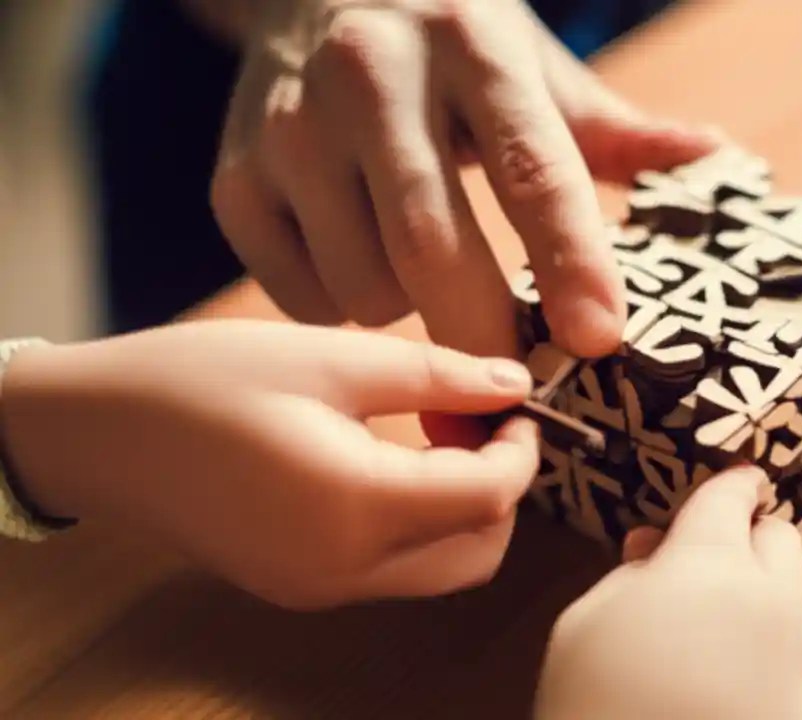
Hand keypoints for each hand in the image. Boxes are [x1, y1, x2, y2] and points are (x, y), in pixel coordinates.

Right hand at [0, 320, 538, 608]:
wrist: (99, 432)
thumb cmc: (205, 380)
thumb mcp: (330, 357)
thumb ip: (436, 374)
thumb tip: (515, 383)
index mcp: (357, 509)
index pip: (490, 499)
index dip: (521, 449)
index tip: (516, 400)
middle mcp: (345, 570)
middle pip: (478, 550)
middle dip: (501, 486)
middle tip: (479, 416)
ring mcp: (320, 588)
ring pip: (441, 567)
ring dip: (465, 508)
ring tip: (437, 430)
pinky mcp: (300, 586)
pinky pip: (393, 568)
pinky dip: (419, 522)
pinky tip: (394, 459)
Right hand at [211, 0, 719, 357]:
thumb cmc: (451, 46)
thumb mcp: (533, 65)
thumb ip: (613, 126)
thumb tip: (713, 157)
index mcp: (471, 43)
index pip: (532, 167)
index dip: (571, 261)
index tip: (599, 340)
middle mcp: (372, 75)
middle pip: (433, 243)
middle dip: (484, 332)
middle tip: (521, 387)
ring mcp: (289, 125)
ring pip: (365, 282)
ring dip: (413, 316)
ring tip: (429, 278)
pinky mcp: (234, 175)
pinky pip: (302, 294)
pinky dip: (347, 310)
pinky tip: (362, 263)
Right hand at [534, 467, 801, 719]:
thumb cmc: (598, 704)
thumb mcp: (584, 623)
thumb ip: (631, 575)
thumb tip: (657, 558)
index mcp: (712, 562)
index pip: (732, 496)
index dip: (731, 482)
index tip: (735, 477)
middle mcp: (768, 601)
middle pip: (784, 538)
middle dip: (752, 534)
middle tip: (706, 552)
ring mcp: (792, 658)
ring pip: (797, 599)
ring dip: (766, 592)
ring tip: (715, 616)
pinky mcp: (800, 706)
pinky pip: (791, 659)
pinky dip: (766, 651)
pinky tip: (722, 674)